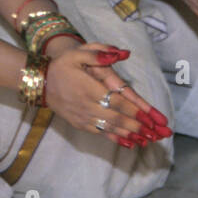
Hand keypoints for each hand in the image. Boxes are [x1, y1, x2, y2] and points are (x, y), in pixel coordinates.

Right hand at [43, 41, 171, 146]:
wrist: (40, 83)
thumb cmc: (62, 66)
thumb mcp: (78, 53)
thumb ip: (100, 54)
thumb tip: (122, 53)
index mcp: (89, 88)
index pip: (116, 101)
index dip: (135, 111)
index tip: (151, 119)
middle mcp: (87, 105)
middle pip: (117, 118)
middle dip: (138, 127)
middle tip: (157, 134)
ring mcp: (83, 117)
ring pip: (110, 128)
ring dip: (131, 135)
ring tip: (149, 141)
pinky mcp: (80, 124)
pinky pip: (101, 133)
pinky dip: (116, 139)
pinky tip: (130, 144)